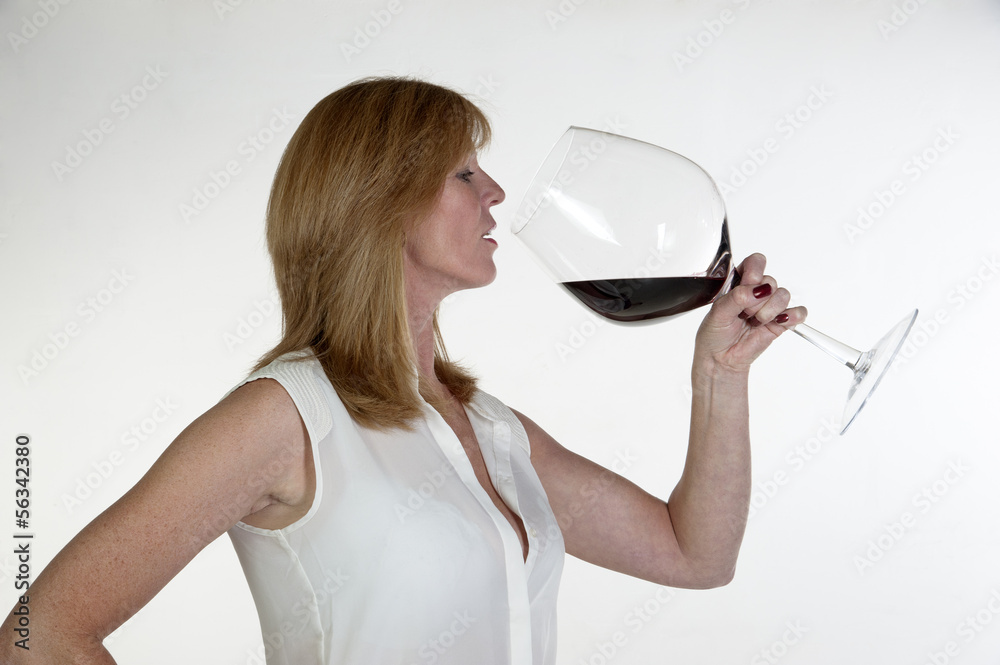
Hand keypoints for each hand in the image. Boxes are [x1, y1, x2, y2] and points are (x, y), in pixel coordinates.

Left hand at [693, 253, 807, 373]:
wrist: (721, 359)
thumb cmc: (715, 334)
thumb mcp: (718, 312)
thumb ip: (737, 297)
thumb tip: (760, 290)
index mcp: (740, 282)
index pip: (756, 262)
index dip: (754, 273)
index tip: (747, 286)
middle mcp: (757, 291)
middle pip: (771, 281)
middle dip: (757, 300)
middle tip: (744, 314)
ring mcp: (770, 307)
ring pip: (784, 295)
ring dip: (769, 311)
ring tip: (755, 322)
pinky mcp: (781, 322)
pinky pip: (799, 312)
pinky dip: (792, 316)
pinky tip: (778, 323)